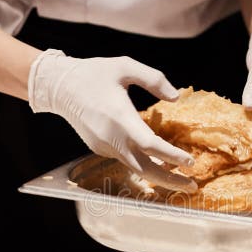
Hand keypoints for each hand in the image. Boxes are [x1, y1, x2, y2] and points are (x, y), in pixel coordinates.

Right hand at [28, 49, 195, 191]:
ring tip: (180, 176)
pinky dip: (143, 163)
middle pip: (145, 168)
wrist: (59, 87)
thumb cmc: (93, 73)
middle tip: (192, 185)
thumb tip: (176, 97)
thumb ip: (153, 79)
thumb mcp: (125, 66)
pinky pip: (125, 159)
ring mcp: (104, 146)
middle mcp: (112, 138)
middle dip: (170, 180)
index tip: (190, 162)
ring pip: (135, 167)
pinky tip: (157, 161)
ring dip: (158, 174)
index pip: (151, 145)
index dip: (172, 156)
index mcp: (121, 118)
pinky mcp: (99, 148)